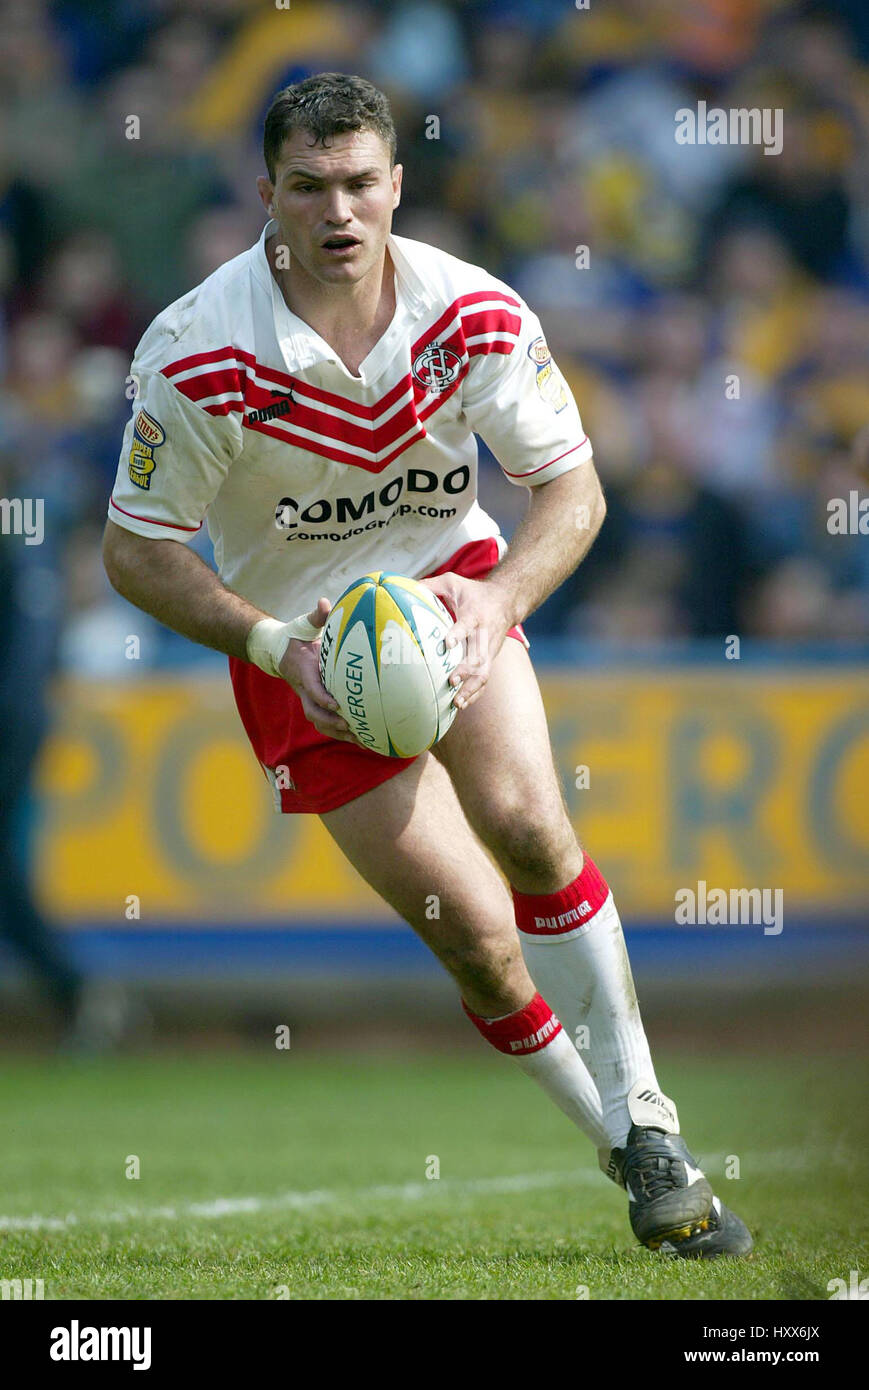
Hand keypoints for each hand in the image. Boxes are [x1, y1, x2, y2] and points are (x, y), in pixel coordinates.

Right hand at [277, 597, 356, 741]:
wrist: (280, 652)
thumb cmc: (296, 637)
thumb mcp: (304, 625)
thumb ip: (316, 616)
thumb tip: (324, 602)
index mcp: (303, 671)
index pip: (311, 687)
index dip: (322, 697)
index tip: (337, 703)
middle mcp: (305, 689)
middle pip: (313, 712)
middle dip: (330, 721)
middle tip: (349, 726)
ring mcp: (309, 698)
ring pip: (319, 721)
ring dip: (338, 732)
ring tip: (360, 739)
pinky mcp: (316, 704)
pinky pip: (327, 722)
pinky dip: (342, 732)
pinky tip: (362, 739)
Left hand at [419, 572, 513, 708]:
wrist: (505, 601)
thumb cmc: (474, 592)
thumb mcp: (453, 582)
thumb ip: (431, 586)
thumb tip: (405, 588)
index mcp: (475, 614)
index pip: (468, 625)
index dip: (459, 634)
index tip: (448, 644)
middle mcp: (485, 635)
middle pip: (478, 655)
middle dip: (466, 669)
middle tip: (451, 680)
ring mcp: (489, 650)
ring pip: (483, 672)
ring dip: (471, 688)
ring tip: (456, 702)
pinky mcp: (490, 660)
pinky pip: (484, 680)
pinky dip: (474, 694)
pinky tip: (460, 705)